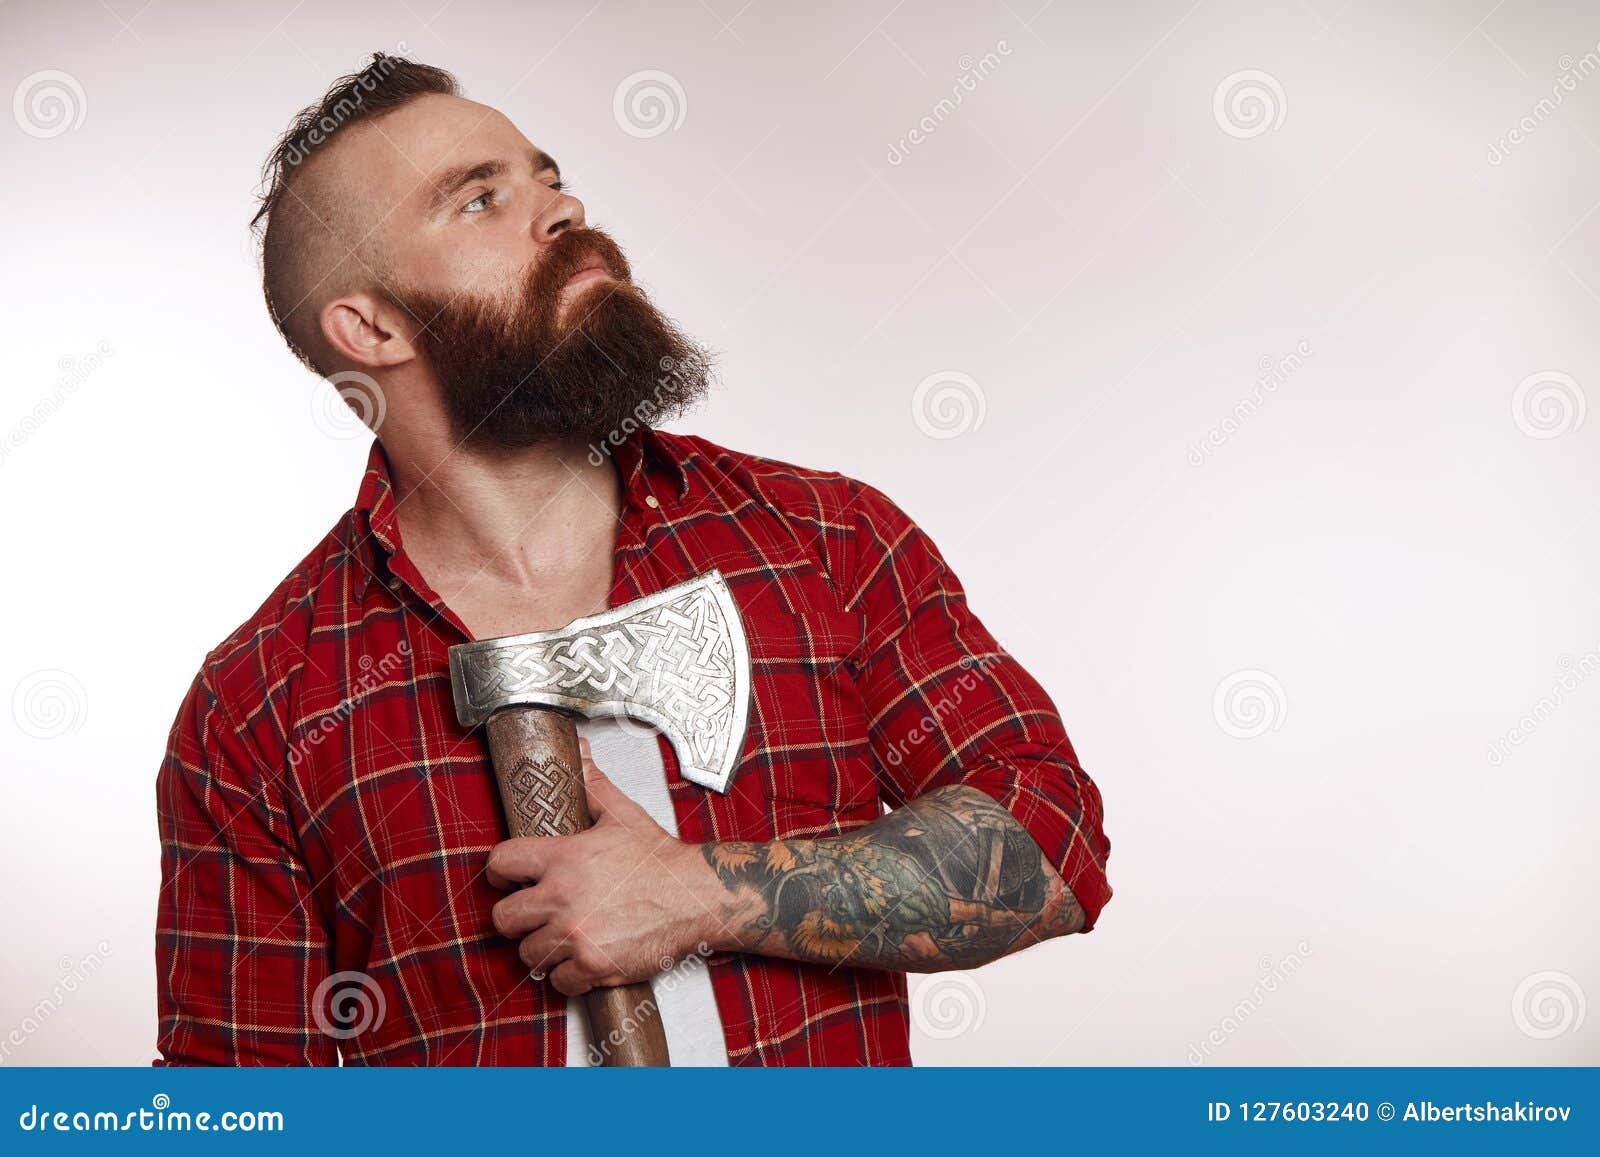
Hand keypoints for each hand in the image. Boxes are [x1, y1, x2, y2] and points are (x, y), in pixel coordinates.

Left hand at [485, 737, 720, 995]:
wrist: (695, 897)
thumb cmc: (660, 860)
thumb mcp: (623, 814)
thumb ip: (593, 785)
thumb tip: (579, 753)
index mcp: (563, 857)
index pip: (501, 862)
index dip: (501, 871)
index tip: (509, 878)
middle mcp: (562, 897)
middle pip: (503, 918)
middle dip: (518, 916)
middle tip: (535, 914)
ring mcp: (575, 934)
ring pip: (528, 953)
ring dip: (543, 947)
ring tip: (564, 936)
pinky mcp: (592, 965)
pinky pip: (558, 981)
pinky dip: (568, 975)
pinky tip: (583, 958)